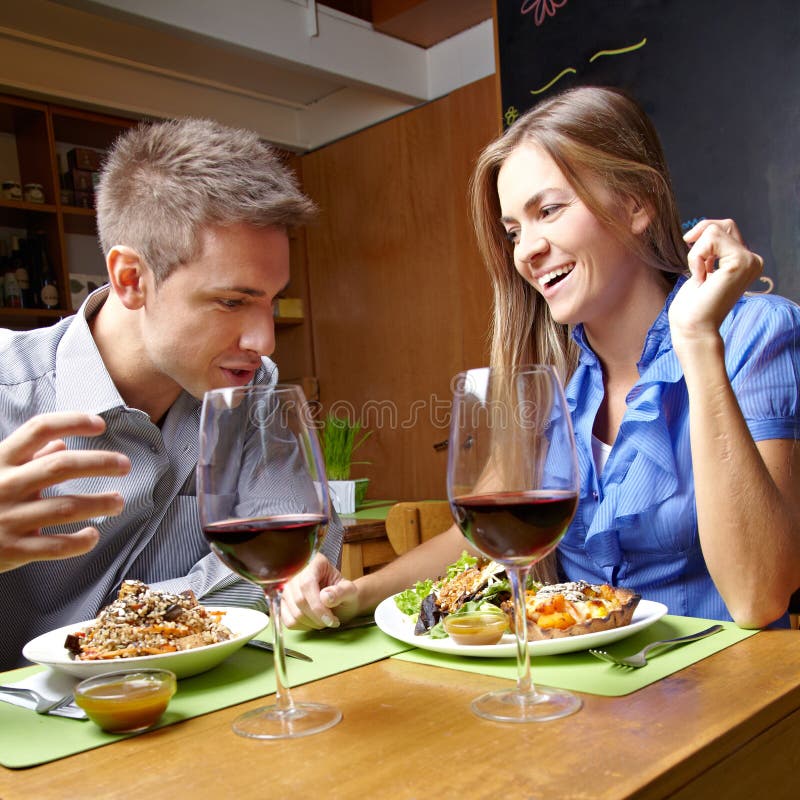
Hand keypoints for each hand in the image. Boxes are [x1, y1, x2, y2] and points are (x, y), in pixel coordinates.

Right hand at [0, 412, 130, 572]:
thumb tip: (61, 441)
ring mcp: (8, 519)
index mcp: (0, 461)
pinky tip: (93, 535)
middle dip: (99, 463)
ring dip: (99, 503)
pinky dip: (80, 541)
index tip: (100, 424)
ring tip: (118, 502)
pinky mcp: (12, 550)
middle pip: (61, 466)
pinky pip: (56, 546)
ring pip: (66, 507)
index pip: (38, 428)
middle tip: (124, 465)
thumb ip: (27, 456)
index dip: (72, 421)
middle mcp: (5, 485)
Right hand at [281, 552, 360, 629]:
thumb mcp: (350, 591)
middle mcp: (295, 573)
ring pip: (294, 613)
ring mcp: (286, 588)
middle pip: (299, 600)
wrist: (339, 601)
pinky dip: (304, 626)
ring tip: (325, 620)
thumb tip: (326, 597)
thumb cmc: (344, 594)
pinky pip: (289, 621)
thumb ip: (342, 592)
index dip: (317, 605)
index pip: (307, 584)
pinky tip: (314, 621)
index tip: (330, 619)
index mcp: (314, 562)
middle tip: (332, 621)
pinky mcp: (282, 603)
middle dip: (317, 617)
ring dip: (312, 623)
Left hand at [669, 219, 763, 350]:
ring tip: (700, 277)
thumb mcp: (701, 269)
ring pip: (714, 230)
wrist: (693, 328)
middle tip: (697, 271)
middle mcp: (752, 260)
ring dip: (696, 254)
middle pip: (722, 225)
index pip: (725, 228)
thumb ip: (711, 250)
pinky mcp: (740, 261)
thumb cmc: (692, 306)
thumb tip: (705, 228)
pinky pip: (710, 238)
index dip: (702, 239)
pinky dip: (696, 257)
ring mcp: (749, 260)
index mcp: (745, 262)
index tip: (697, 268)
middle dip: (699, 242)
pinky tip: (701, 278)